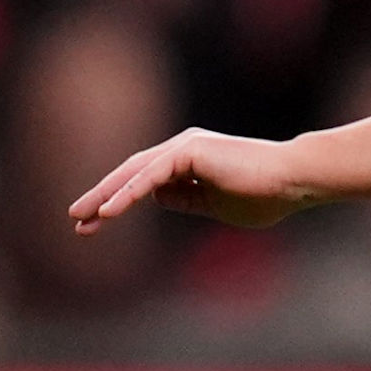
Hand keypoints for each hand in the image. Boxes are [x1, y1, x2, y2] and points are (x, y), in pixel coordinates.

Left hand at [68, 127, 304, 232]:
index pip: (143, 181)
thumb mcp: (216, 205)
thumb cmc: (266, 195)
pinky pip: (150, 176)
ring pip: (134, 173)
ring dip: (104, 196)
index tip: (94, 223)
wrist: (295, 180)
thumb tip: (157, 198)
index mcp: (190, 161)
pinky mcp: (190, 152)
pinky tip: (108, 212)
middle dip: (101, 197)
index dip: (117, 201)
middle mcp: (183, 149)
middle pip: (131, 174)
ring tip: (80, 217)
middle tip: (75, 219)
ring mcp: (185, 147)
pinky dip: (127, 194)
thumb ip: (187, 200)